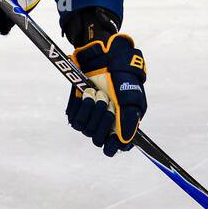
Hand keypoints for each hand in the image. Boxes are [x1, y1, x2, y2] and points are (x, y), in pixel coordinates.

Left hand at [66, 33, 146, 156]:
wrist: (105, 60)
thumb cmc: (122, 79)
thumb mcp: (131, 99)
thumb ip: (129, 121)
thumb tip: (124, 141)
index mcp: (121, 126)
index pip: (115, 148)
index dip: (113, 146)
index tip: (114, 138)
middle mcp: (104, 126)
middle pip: (98, 140)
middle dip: (103, 121)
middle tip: (108, 103)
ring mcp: (90, 119)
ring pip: (86, 130)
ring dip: (93, 111)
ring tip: (98, 94)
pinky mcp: (77, 111)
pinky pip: (76, 119)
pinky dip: (83, 106)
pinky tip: (88, 93)